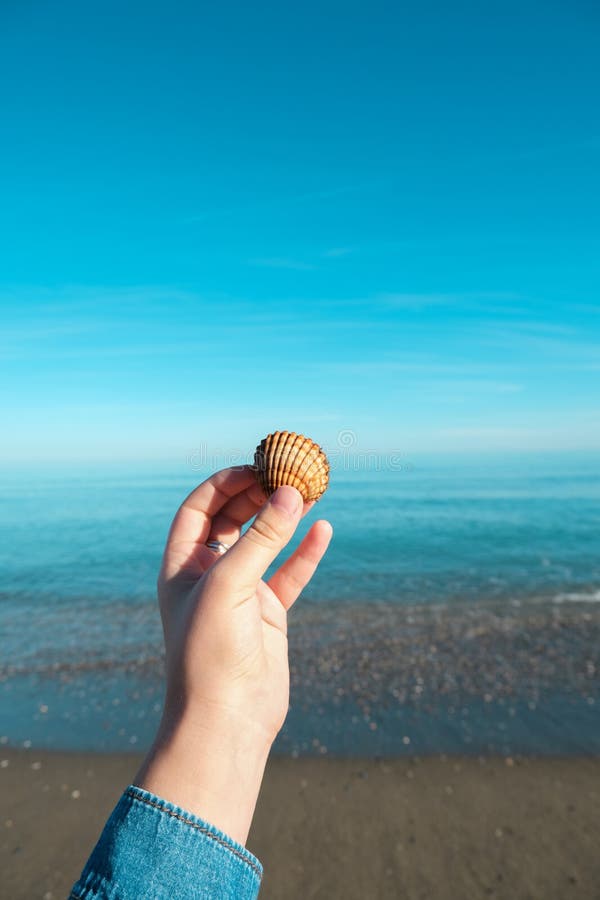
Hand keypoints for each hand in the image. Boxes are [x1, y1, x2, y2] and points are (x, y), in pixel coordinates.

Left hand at [135, 466, 331, 844]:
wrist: (227, 721)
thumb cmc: (209, 655)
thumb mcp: (230, 586)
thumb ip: (261, 539)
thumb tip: (289, 494)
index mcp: (183, 566)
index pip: (199, 508)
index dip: (224, 484)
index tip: (255, 466)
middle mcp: (210, 575)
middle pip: (234, 519)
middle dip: (259, 495)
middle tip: (289, 474)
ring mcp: (242, 594)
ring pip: (266, 544)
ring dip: (285, 518)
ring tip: (311, 491)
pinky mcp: (269, 615)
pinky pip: (290, 574)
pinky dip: (306, 553)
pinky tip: (323, 530)